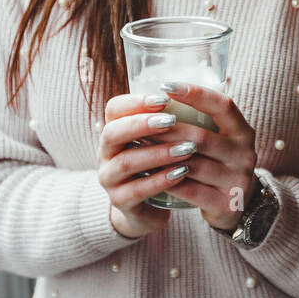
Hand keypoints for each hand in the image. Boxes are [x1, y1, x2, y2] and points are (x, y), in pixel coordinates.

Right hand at [97, 92, 192, 238]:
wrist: (147, 208)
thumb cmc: (156, 165)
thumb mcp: (157, 140)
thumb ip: (166, 119)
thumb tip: (193, 90)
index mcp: (114, 131)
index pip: (114, 108)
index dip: (136, 101)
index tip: (165, 98)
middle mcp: (105, 153)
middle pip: (112, 132)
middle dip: (142, 124)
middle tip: (171, 121)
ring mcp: (109, 178)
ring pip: (126, 162)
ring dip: (157, 153)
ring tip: (186, 149)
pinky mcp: (120, 202)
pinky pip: (137, 191)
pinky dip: (160, 180)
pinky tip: (181, 173)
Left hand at [148, 81, 258, 232]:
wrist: (235, 205)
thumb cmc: (217, 163)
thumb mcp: (220, 138)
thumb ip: (200, 120)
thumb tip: (158, 95)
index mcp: (243, 131)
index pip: (222, 105)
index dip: (195, 94)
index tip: (165, 86)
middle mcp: (245, 153)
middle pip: (200, 137)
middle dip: (166, 129)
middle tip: (138, 122)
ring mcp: (237, 179)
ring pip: (192, 164)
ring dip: (161, 155)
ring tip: (137, 147)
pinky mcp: (225, 203)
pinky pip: (190, 190)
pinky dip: (167, 181)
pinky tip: (149, 174)